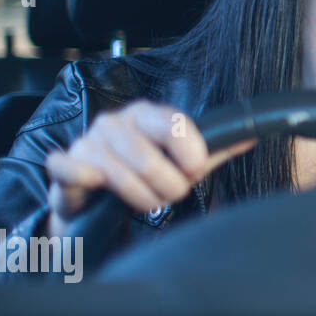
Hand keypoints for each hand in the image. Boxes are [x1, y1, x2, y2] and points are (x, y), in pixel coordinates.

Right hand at [44, 100, 254, 233]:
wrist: (96, 196)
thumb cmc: (145, 175)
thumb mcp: (181, 161)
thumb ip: (215, 149)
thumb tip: (250, 135)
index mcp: (148, 114)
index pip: (176, 125)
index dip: (191, 155)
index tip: (195, 171)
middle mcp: (116, 122)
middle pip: (150, 159)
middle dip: (167, 187)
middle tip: (169, 195)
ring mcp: (88, 141)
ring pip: (120, 175)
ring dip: (140, 199)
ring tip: (145, 201)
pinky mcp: (64, 163)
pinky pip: (74, 172)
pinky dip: (90, 185)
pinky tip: (100, 190)